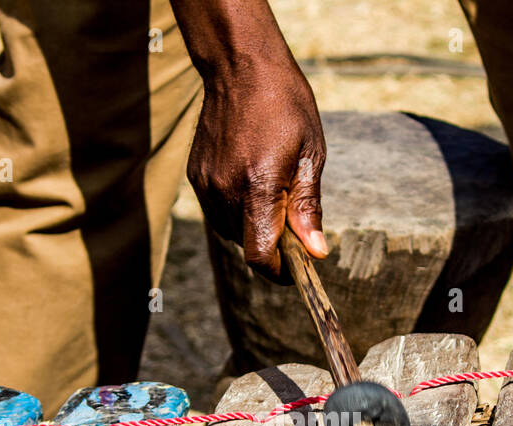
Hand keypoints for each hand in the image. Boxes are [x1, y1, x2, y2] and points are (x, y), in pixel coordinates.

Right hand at [187, 66, 327, 279]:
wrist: (239, 66)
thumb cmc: (285, 105)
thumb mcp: (312, 153)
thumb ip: (308, 206)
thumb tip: (315, 251)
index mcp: (258, 186)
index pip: (260, 256)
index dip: (280, 272)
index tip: (297, 268)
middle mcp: (226, 191)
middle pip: (247, 245)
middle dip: (273, 244)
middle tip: (293, 216)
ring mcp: (207, 184)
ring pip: (232, 231)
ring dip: (254, 226)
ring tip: (273, 189)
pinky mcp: (197, 177)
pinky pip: (218, 211)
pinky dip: (237, 208)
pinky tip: (252, 177)